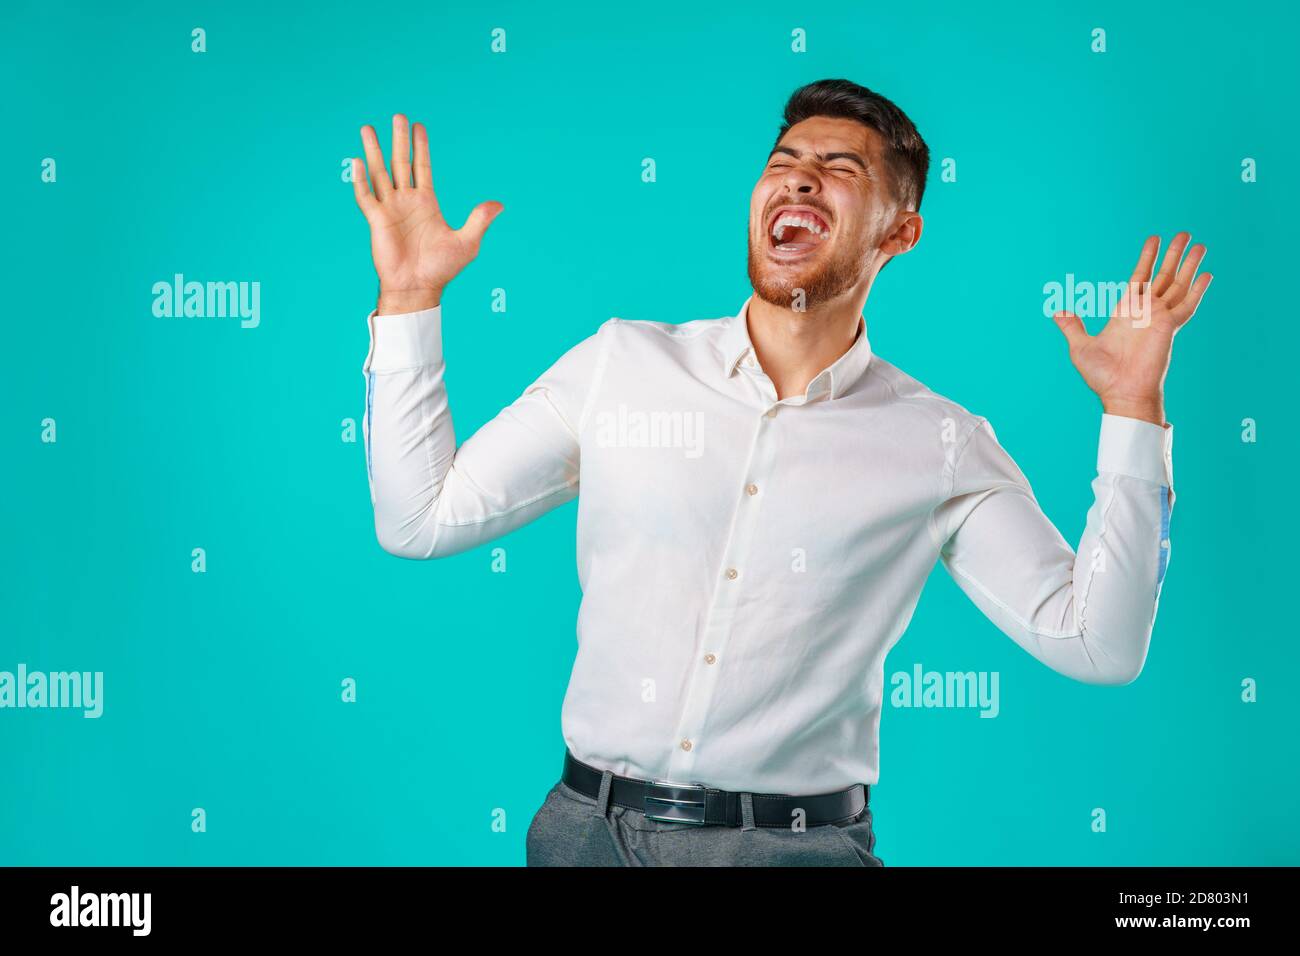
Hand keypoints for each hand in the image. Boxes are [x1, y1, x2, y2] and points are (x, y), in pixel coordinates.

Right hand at [352, 114, 503, 313]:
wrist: (418, 287)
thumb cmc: (441, 269)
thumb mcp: (467, 242)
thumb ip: (480, 220)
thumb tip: (500, 204)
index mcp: (427, 203)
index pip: (422, 167)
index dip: (421, 147)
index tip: (418, 126)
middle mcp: (407, 201)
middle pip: (400, 163)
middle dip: (399, 140)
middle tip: (397, 116)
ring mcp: (390, 209)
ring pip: (379, 173)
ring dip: (374, 151)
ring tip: (367, 128)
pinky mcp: (376, 221)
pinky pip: (366, 196)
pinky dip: (360, 179)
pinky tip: (357, 161)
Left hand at [1052, 233, 1211, 425]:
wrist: (1120, 393)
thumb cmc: (1102, 376)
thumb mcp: (1080, 346)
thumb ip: (1072, 326)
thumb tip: (1057, 312)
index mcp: (1126, 312)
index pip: (1140, 277)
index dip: (1147, 258)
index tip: (1154, 239)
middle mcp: (1146, 312)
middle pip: (1163, 275)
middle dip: (1173, 254)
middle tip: (1184, 233)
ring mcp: (1160, 318)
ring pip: (1178, 284)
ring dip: (1189, 264)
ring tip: (1200, 244)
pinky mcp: (1170, 327)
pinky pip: (1187, 305)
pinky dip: (1197, 290)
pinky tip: (1206, 273)